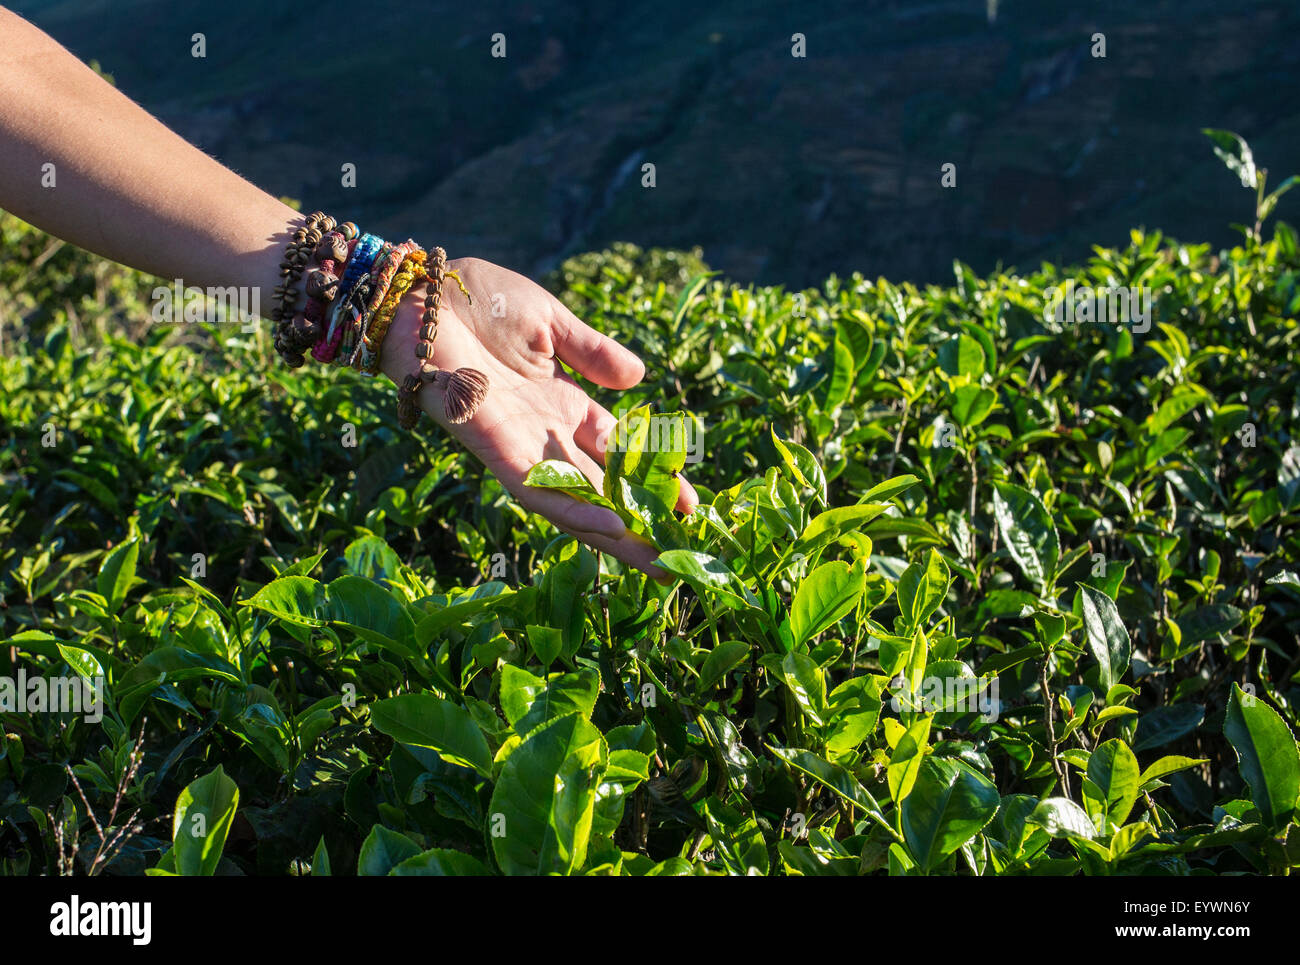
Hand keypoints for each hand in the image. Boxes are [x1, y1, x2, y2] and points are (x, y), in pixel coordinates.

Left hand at [380, 256, 697, 575]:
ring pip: (574, 501)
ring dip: (614, 533)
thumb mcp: (549, 321)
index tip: (690, 504)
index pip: (617, 450)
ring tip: (656, 561)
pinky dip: (575, 509)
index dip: (652, 477)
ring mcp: (519, 444)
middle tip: (682, 553)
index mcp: (562, 402)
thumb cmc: (476, 300)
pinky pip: (538, 488)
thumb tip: (639, 379)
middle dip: (640, 519)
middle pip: (601, 486)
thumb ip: (591, 352)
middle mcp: (543, 432)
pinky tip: (612, 528)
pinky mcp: (492, 448)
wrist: (418, 293)